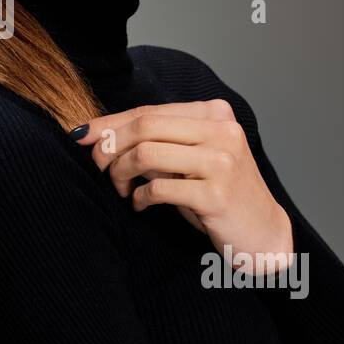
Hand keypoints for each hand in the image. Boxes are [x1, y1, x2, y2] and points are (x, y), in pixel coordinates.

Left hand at [73, 101, 293, 273]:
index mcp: (214, 113)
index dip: (110, 123)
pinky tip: (140, 205)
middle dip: (109, 146)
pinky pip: (158, 188)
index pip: (149, 111)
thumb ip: (158, 141)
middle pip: (144, 126)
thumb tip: (98, 134)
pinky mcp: (216, 194)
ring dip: (120, 173)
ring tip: (120, 188)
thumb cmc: (218, 193)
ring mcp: (221, 161)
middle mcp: (222, 131)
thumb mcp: (191, 158)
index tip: (81, 135)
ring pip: (146, 153)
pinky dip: (140, 197)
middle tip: (96, 167)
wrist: (263, 232)